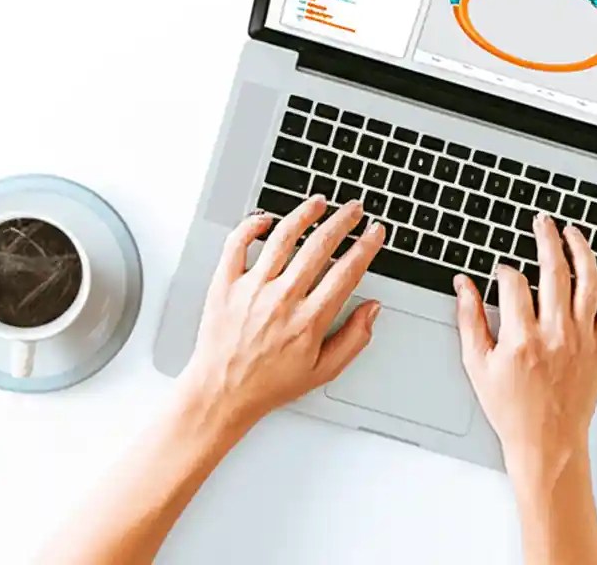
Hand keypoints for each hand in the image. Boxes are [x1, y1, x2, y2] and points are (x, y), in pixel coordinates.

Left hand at [176, 195, 385, 432]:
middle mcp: (282, 299)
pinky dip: (251, 225)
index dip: (366, 246)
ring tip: (319, 203)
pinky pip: (237, 244)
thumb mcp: (323, 371)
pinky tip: (266, 219)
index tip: (374, 233)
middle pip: (319, 245)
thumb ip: (354, 339)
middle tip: (354, 209)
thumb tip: (372, 309)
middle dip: (343, 221)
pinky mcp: (226, 284)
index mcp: (309, 320)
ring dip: (305, 214)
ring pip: (282, 236)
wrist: (221, 393)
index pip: (346, 271)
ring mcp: (252, 288)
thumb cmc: (269, 384)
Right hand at [453, 214, 596, 479]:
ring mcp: (582, 339)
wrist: (548, 442)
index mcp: (521, 338)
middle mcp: (555, 334)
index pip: (514, 282)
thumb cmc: (512, 410)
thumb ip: (469, 320)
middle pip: (554, 269)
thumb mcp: (477, 366)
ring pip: (588, 280)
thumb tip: (463, 285)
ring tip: (573, 233)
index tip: (502, 270)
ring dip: (581, 250)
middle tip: (543, 222)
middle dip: (547, 238)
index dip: (505, 270)